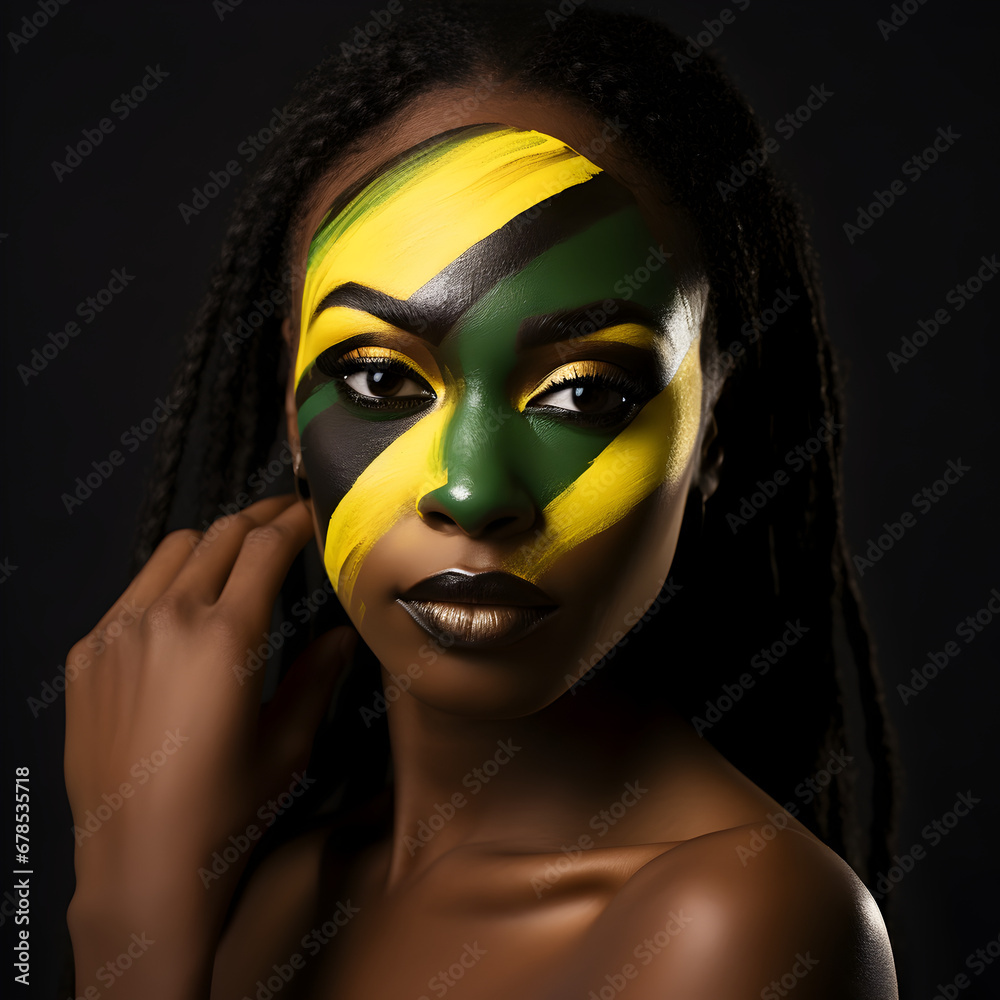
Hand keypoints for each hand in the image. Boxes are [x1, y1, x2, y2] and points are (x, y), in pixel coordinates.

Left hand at [64, 495, 355, 996]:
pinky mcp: (84, 654)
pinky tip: (181, 617)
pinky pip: (132, 593)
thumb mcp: (290, 745)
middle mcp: (165, 618)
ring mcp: (116, 632)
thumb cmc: (227, 811)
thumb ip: (318, 676)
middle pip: (219, 534)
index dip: (294, 519)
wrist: (137, 863)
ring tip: (235, 561)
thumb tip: (343, 632)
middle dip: (258, 520)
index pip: (264, 545)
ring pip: (171, 552)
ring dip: (211, 544)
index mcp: (224, 636)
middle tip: (284, 523)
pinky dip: (166, 583)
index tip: (313, 510)